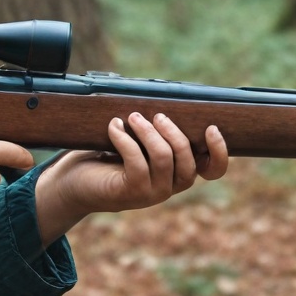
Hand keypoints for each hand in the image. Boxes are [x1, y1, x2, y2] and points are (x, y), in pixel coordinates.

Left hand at [34, 113, 229, 245]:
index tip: (211, 128)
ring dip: (148, 132)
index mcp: (179, 173)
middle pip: (187, 158)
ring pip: (164, 157)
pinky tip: (113, 126)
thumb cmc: (108, 156)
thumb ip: (157, 130)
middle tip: (153, 115)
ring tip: (132, 117)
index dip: (219, 151)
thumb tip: (166, 102)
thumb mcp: (138, 141)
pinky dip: (125, 138)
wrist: (75, 182)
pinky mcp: (131, 192)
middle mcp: (170, 187)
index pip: (214, 170)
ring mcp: (152, 193)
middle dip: (172, 131)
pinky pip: (136, 161)